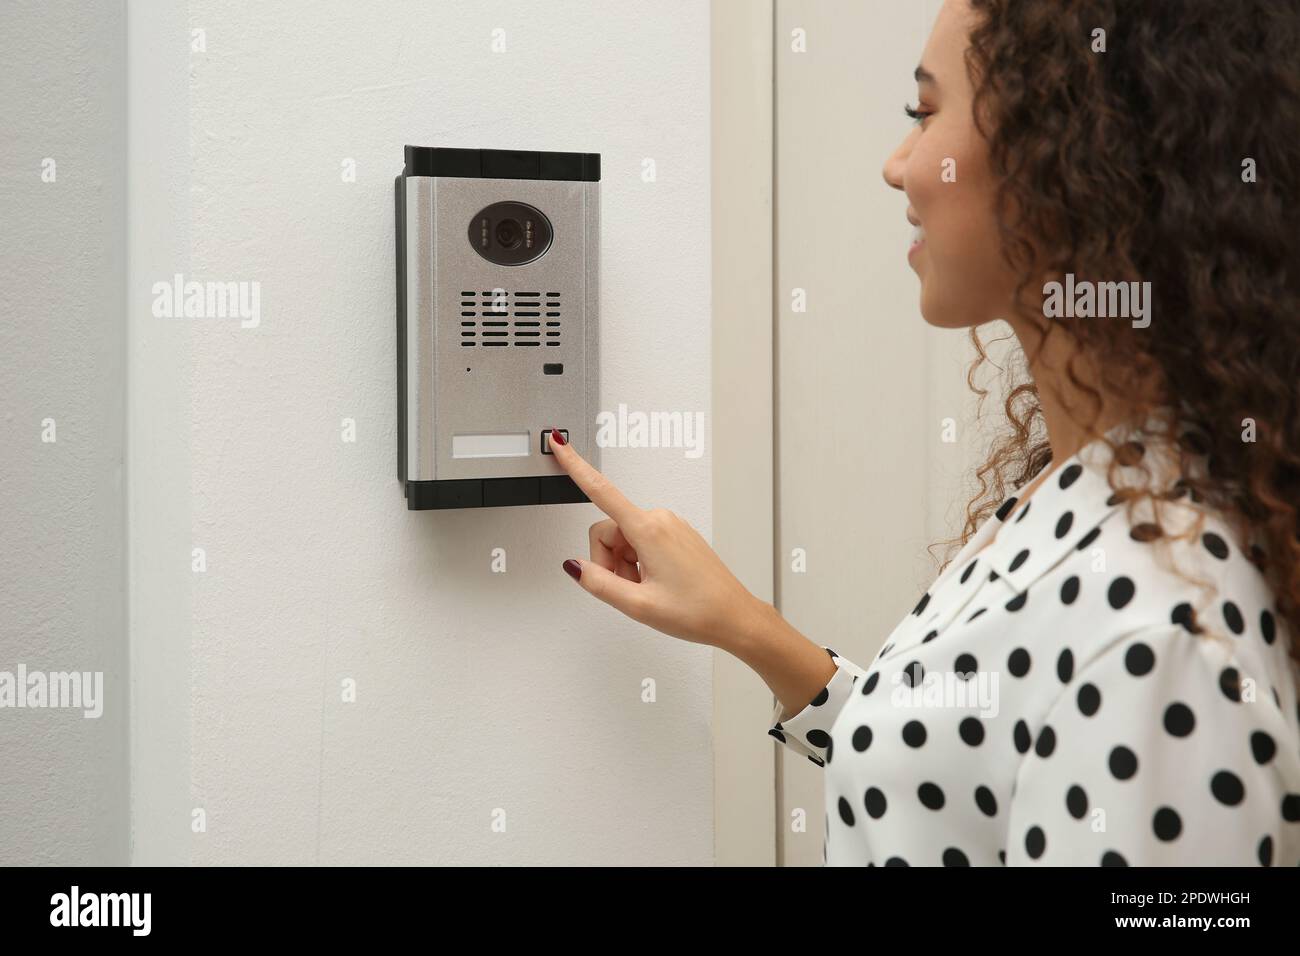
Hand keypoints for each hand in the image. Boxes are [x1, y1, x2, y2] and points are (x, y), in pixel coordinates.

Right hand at [547, 429, 771, 649]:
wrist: (734, 616)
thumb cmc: (698, 610)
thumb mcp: (638, 605)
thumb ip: (599, 583)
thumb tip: (575, 566)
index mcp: (649, 530)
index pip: (600, 491)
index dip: (575, 466)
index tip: (560, 445)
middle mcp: (660, 520)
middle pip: (609, 529)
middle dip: (608, 561)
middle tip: (628, 589)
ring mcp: (671, 526)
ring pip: (624, 538)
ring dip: (625, 565)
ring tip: (646, 589)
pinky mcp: (676, 534)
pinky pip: (642, 541)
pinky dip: (639, 562)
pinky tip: (655, 582)